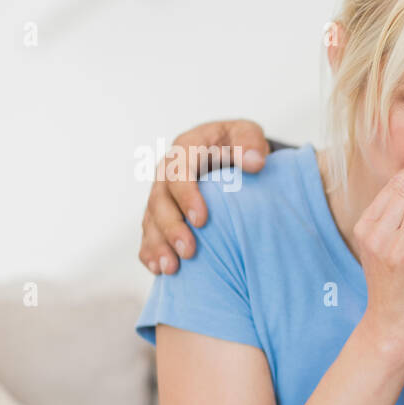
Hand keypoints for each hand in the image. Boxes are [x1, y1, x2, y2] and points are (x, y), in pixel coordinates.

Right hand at [139, 120, 269, 273]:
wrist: (226, 149)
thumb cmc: (238, 143)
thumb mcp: (247, 134)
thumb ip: (250, 143)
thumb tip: (255, 163)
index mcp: (185, 150)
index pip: (179, 172)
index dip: (187, 197)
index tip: (202, 221)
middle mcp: (166, 172)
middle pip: (159, 201)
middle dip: (172, 228)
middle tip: (189, 251)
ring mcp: (161, 194)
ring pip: (150, 220)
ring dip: (158, 245)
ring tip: (170, 268)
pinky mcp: (160, 212)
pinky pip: (149, 232)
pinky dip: (151, 251)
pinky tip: (159, 270)